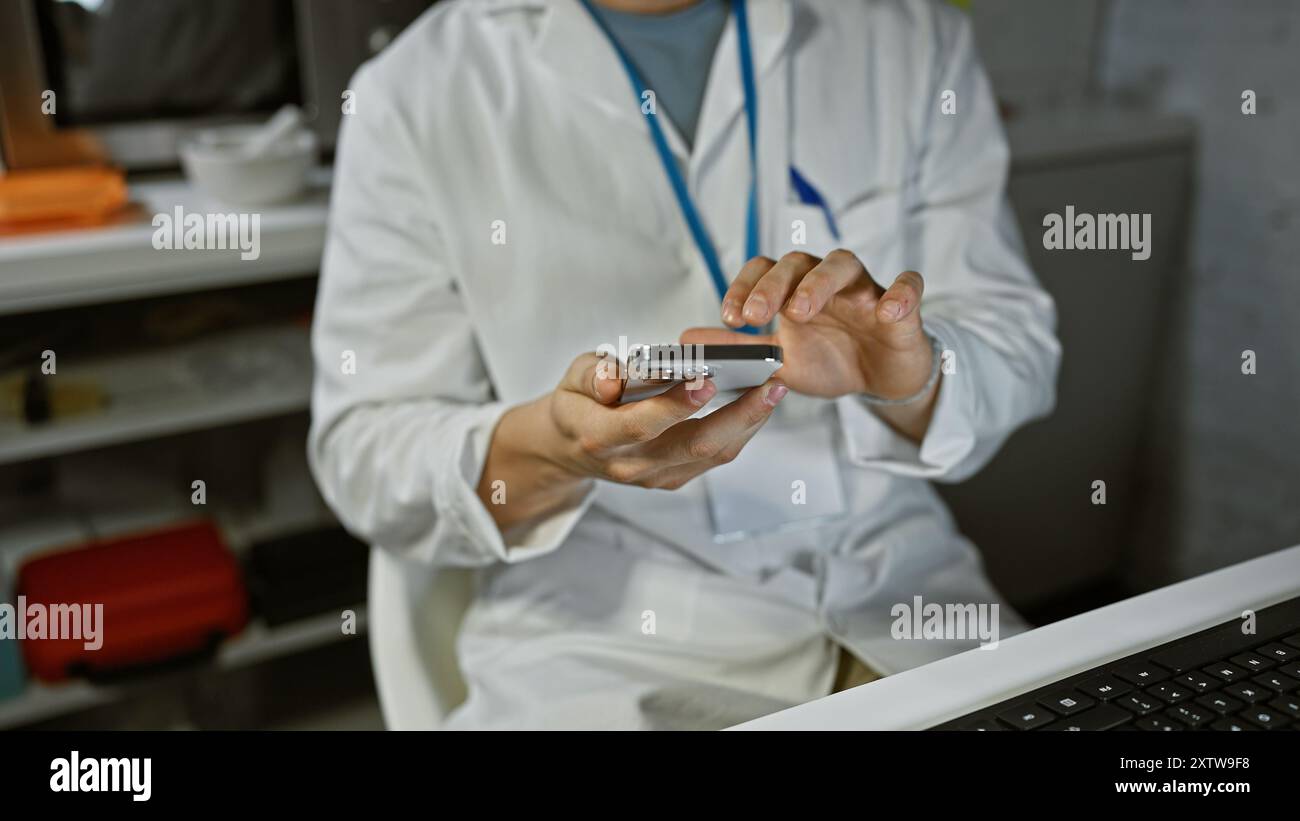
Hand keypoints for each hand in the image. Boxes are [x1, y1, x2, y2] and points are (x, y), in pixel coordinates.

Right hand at [477, 350, 786, 531]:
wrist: (570, 448)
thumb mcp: (573, 379)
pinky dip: (740, 430)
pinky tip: (758, 405)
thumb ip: (593, 375)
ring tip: (773, 390)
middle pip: (691, 446)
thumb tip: (615, 378)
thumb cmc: (577, 402)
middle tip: (767, 386)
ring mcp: (654, 477)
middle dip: (735, 416)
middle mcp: (629, 465)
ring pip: (711, 455)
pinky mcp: (672, 479)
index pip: (640, 426)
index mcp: (597, 438)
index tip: (706, 379)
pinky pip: (714, 457)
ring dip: (747, 423)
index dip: (673, 406)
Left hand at [682, 250, 933, 400]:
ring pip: (843, 265)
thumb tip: (686, 342)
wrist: (880, 379)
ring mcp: (866, 290)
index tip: (729, 319)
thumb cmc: (830, 359)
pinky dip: (900, 294)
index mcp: (794, 289)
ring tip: (801, 310)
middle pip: (798, 262)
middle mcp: (826, 281)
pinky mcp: (903, 308)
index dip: (743, 287)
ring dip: (820, 283)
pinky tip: (885, 311)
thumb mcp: (778, 360)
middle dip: (774, 285)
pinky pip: (907, 288)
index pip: (763, 270)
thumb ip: (736, 350)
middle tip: (756, 315)